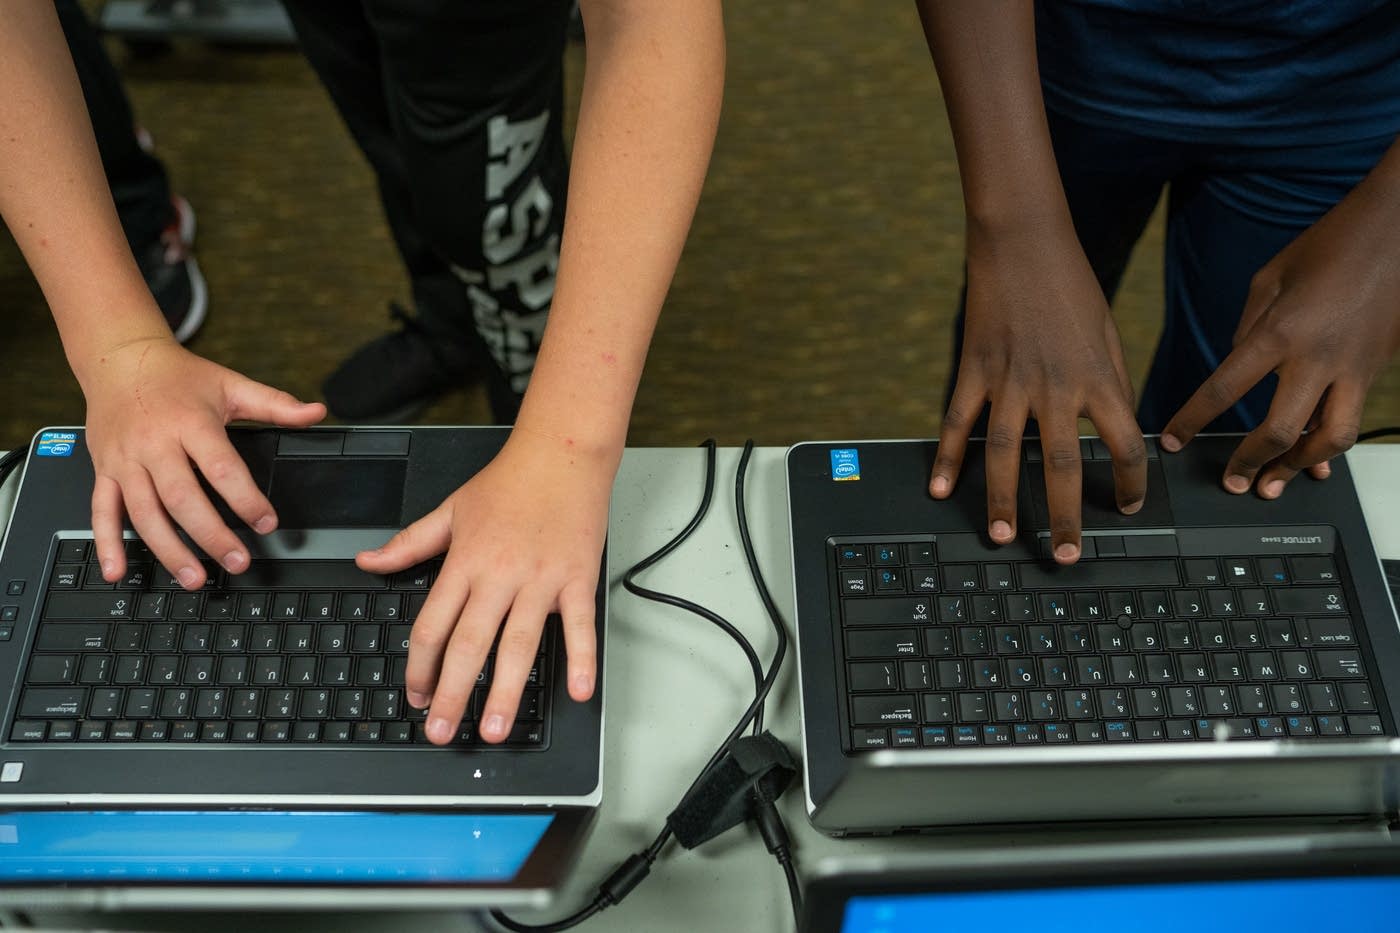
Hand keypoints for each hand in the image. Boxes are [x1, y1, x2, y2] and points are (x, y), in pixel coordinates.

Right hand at [84, 337, 325, 587]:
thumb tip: (317, 412)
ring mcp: (125, 461)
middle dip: (210, 536)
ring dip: (169, 550)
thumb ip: (275, 403)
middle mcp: (154, 445)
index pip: (222, 468)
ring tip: (194, 578)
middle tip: (237, 562)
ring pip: (144, 513)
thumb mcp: (230, 384)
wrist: (118, 360)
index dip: (246, 499)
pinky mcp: (104, 471)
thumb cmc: (178, 377)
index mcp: (190, 424)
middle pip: (182, 498)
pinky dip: (107, 543)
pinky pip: (102, 511)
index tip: (267, 523)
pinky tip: (118, 571)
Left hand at [357, 431, 610, 745]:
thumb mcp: (450, 509)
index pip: (434, 625)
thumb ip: (409, 543)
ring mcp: (540, 579)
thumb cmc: (510, 481)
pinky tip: (578, 691)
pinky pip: (578, 625)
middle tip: (443, 732)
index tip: (418, 697)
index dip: (421, 667)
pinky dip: (581, 658)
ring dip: (506, 691)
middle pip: (469, 644)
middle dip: (453, 694)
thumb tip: (368, 561)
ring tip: (495, 729)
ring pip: (518, 644)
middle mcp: (500, 575)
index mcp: (465, 562)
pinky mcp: (577, 578)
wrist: (562, 453)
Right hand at [929, 222, 1147, 563]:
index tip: (1129, 507)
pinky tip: (941, 488)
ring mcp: (1009, 380)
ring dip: (1003, 500)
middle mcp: (1055, 386)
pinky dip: (948, 457)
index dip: (1132, 483)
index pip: (1125, 445)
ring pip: (1005, 454)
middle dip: (1067, 517)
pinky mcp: (974, 369)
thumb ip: (1108, 380)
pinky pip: (959, 422)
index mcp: (1098, 377)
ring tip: (1004, 536)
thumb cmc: (1070, 283)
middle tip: (1067, 556)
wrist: (1022, 242)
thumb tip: (1115, 424)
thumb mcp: (1106, 330)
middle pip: (1063, 466)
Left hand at [1161, 177, 1399, 497]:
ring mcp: (1353, 368)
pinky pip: (1351, 419)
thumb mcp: (1270, 278)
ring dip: (1298, 466)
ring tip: (1273, 482)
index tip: (1173, 441)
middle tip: (1232, 482)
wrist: (1398, 227)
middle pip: (1279, 430)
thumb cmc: (1330, 244)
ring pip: (1330, 438)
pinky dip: (1330, 444)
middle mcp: (1318, 356)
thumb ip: (1248, 328)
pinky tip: (1314, 461)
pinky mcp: (1376, 370)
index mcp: (1280, 331)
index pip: (1224, 390)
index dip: (1193, 421)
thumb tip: (1236, 366)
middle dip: (1250, 462)